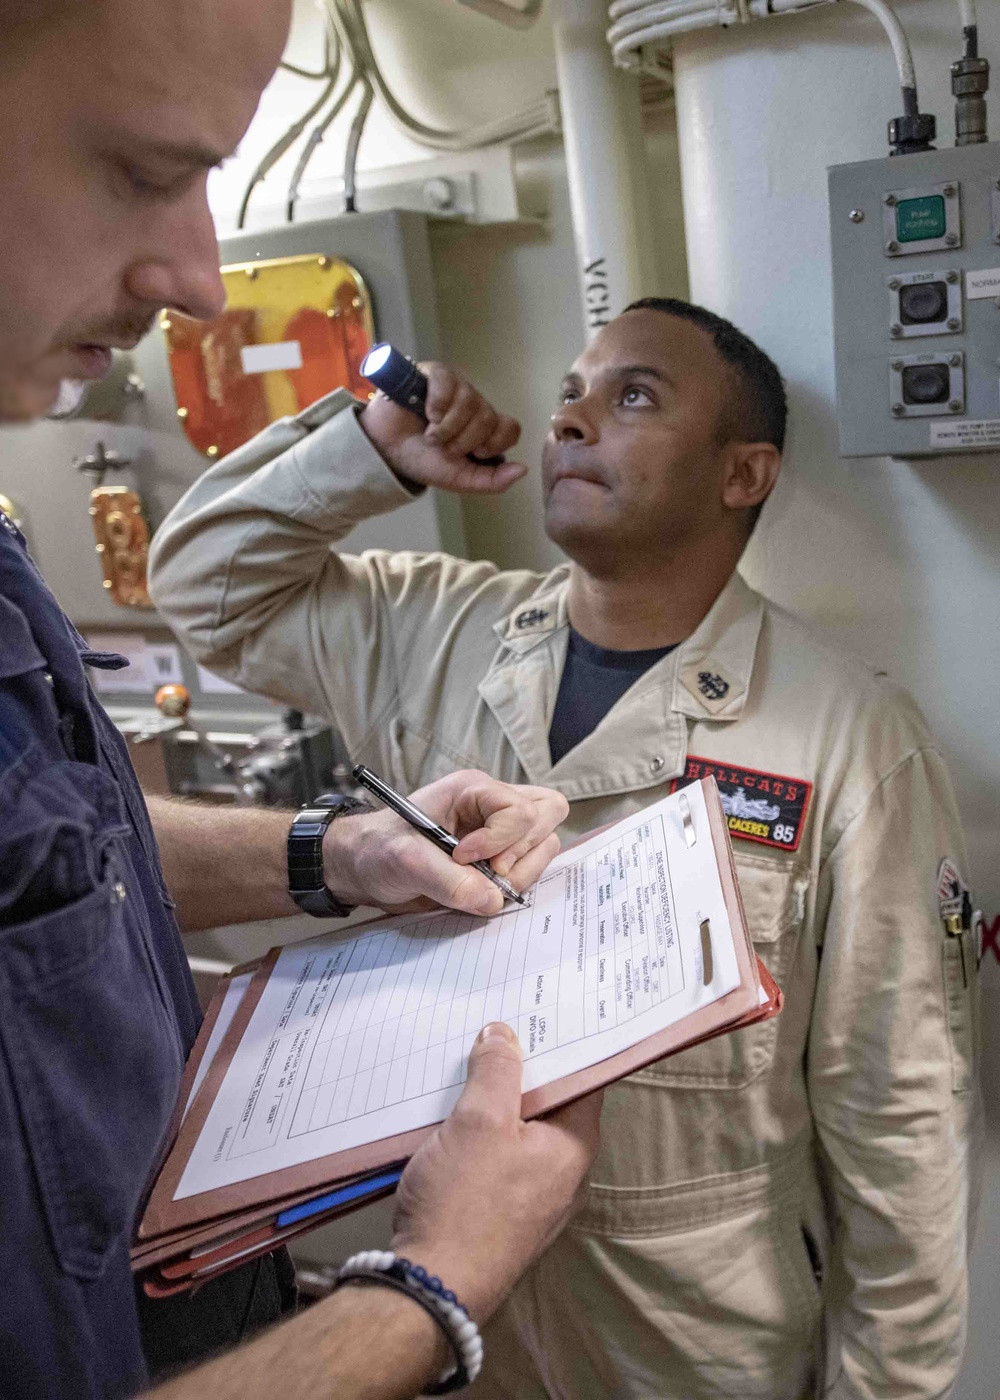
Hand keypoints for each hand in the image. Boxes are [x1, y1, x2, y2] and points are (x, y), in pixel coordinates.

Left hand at [322, 769, 567, 914]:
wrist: (364, 869)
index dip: (500, 840)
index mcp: (472, 790)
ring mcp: (500, 833)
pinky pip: (531, 866)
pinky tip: (485, 892)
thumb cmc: (377, 850)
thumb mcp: (405, 861)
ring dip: (524, 870)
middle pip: (548, 812)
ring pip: (546, 841)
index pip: (520, 809)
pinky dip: (519, 883)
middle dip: (525, 850)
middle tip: (491, 872)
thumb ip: (449, 881)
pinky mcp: (499, 859)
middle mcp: (492, 807)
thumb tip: (493, 900)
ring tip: (485, 885)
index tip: (464, 859)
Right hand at [360, 363, 526, 494]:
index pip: (510, 428)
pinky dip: (437, 404)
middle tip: (443, 446)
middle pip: (488, 417)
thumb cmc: (424, 461)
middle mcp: (475, 404)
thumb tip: (523, 470)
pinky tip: (426, 413)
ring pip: (469, 401)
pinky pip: (447, 382)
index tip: (474, 453)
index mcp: (485, 428)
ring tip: (430, 434)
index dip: (495, 443)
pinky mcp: (435, 373)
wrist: (388, 451)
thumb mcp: (460, 479)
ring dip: (446, 427)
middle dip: (463, 440)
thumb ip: (493, 480)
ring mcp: (456, 387)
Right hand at [391, 1021, 601, 1322]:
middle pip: (548, 1104)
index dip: (564, 1044)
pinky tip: (450, 1120)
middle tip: (494, 1031)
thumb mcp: (479, 1121)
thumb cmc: (465, 1206)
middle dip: (520, 1070)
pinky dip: (480, 1135)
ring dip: (494, 1103)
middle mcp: (563, 1174)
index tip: (541, 1012)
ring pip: (520, 1132)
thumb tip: (504, 1035)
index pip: (583, 1079)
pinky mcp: (501, 1214)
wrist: (433, 1289)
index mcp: (573, 1147)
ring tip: (467, 1069)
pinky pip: (498, 1159)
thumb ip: (497, 1072)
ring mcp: (533, 1198)